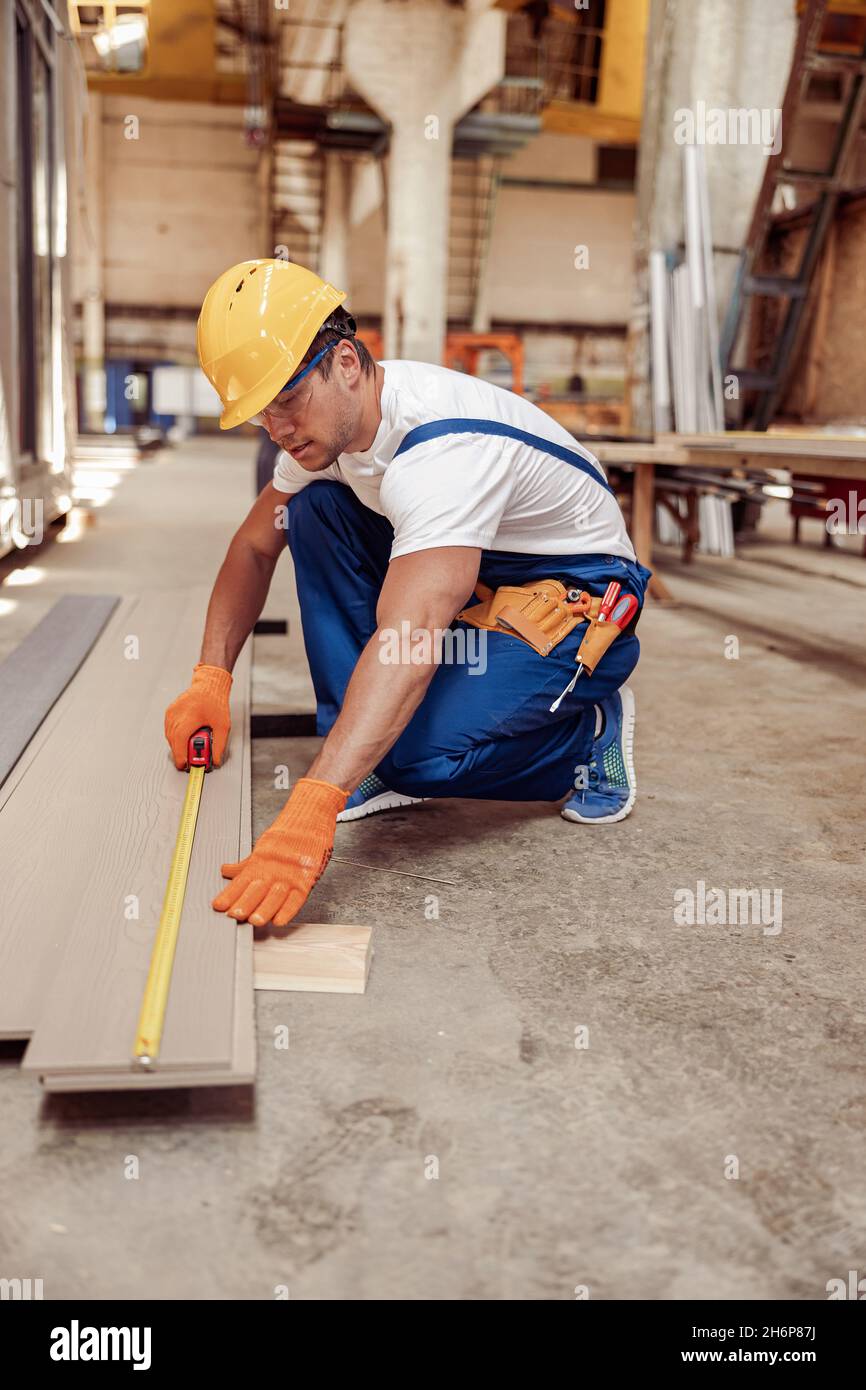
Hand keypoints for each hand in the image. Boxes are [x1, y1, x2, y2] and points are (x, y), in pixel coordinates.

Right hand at [164, 663, 231, 768]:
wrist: (210, 684)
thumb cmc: (215, 701)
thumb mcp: (223, 726)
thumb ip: (219, 745)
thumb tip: (215, 760)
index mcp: (188, 719)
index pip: (179, 743)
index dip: (181, 757)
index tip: (184, 766)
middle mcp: (176, 716)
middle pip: (173, 742)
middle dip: (180, 754)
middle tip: (189, 761)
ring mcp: (171, 713)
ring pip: (170, 736)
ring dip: (177, 745)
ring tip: (189, 749)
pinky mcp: (170, 711)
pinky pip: (169, 729)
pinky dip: (175, 736)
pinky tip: (184, 738)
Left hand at [213, 777, 347, 926]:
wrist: (310, 819)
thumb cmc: (287, 835)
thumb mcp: (262, 847)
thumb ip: (245, 864)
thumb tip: (226, 871)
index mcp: (260, 862)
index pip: (241, 881)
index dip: (229, 894)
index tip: (219, 906)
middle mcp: (273, 869)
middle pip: (256, 889)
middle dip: (245, 903)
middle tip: (235, 915)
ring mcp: (289, 875)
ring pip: (275, 895)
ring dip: (265, 908)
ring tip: (255, 920)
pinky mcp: (305, 879)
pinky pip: (296, 898)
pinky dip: (288, 910)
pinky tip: (279, 919)